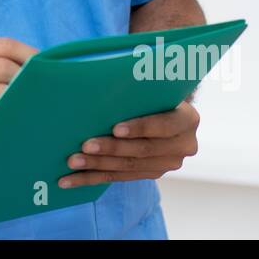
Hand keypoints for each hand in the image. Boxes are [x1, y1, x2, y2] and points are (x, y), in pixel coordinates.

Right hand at [0, 37, 37, 160]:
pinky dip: (6, 124)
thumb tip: (34, 69)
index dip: (31, 55)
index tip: (48, 68)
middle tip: (42, 95)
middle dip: (28, 82)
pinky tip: (13, 128)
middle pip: (4, 69)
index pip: (3, 46)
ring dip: (19, 105)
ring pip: (0, 96)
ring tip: (30, 112)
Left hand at [59, 100, 199, 188]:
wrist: (167, 110)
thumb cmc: (155, 92)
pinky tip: (70, 180)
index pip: (163, 126)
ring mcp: (167, 164)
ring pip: (128, 167)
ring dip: (97, 165)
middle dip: (111, 149)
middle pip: (142, 150)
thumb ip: (142, 88)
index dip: (140, 128)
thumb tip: (107, 78)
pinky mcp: (151, 174)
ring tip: (73, 162)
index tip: (115, 128)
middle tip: (84, 145)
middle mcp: (183, 146)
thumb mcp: (156, 87)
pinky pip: (118, 178)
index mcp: (188, 120)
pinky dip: (91, 179)